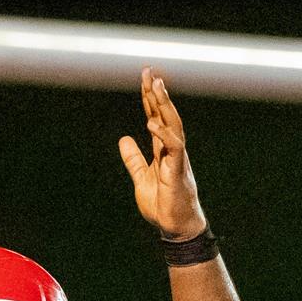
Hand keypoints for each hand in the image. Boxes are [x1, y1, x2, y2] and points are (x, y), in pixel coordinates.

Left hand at [117, 67, 206, 239]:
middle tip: (148, 72)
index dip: (150, 99)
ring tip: (155, 86)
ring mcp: (177, 159)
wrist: (175, 228)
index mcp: (164, 150)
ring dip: (163, 106)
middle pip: (165, 116)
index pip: (156, 118)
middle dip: (157, 94)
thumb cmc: (163, 206)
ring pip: (173, 126)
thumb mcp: (141, 178)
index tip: (145, 78)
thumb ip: (134, 159)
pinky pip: (174, 148)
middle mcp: (173, 150)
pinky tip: (151, 123)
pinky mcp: (178, 172)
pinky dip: (163, 135)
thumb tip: (123, 139)